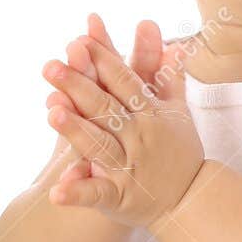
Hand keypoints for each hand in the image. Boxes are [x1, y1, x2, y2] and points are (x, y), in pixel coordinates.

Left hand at [41, 13, 204, 231]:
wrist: (192, 201)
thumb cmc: (180, 153)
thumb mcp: (179, 113)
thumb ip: (170, 77)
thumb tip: (176, 44)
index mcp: (152, 114)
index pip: (124, 82)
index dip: (103, 61)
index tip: (81, 40)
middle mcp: (139, 137)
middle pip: (105, 108)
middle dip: (78, 86)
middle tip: (50, 66)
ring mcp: (129, 167)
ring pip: (99, 145)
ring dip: (76, 130)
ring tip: (51, 112)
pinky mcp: (120, 197)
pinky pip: (96, 194)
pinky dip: (77, 193)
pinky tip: (56, 191)